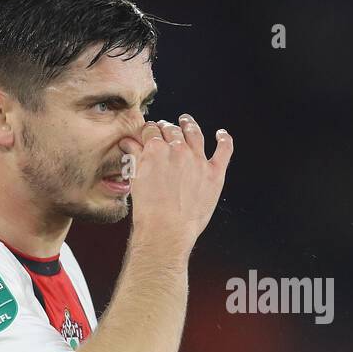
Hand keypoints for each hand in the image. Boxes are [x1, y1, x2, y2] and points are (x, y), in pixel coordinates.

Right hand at [118, 115, 232, 255]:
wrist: (167, 230)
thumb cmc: (148, 210)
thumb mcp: (136, 178)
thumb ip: (134, 155)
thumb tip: (128, 142)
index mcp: (156, 149)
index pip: (151, 130)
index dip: (149, 130)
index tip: (150, 132)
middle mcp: (178, 149)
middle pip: (172, 130)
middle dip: (166, 127)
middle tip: (165, 127)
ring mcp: (198, 160)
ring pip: (195, 133)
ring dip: (190, 124)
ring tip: (187, 121)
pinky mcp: (215, 173)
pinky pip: (223, 150)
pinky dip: (224, 139)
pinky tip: (222, 134)